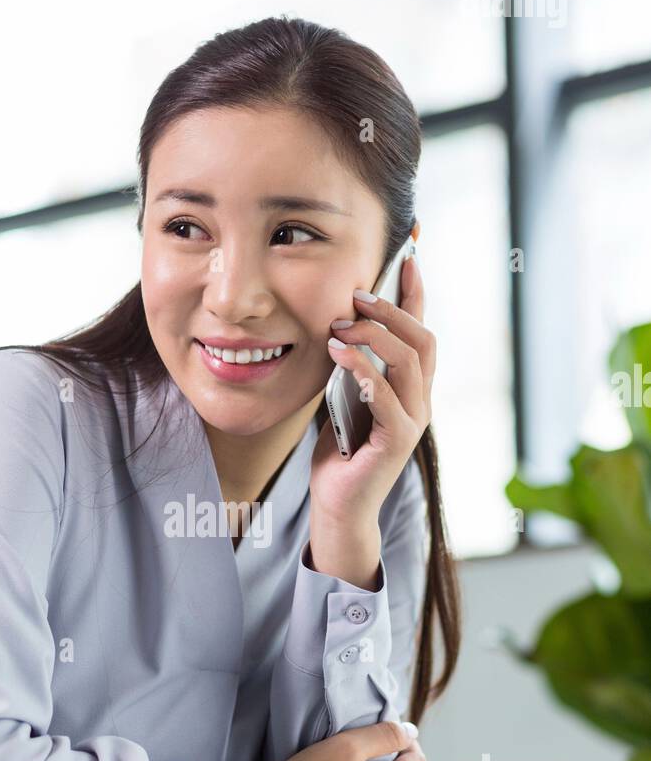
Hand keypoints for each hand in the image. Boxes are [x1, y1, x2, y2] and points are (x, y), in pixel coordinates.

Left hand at [308, 253, 434, 578]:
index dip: (417, 294)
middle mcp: (420, 401)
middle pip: (423, 340)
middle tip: (358, 295)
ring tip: (341, 325)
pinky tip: (337, 353)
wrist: (339, 503)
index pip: (422, 331)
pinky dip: (362, 368)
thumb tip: (341, 324)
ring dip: (375, 335)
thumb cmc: (341, 451)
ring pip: (409, 361)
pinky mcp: (397, 441)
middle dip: (393, 310)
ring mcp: (413, 421)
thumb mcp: (345, 396)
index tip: (408, 258)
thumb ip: (352, 366)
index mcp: (411, 388)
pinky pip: (385, 395)